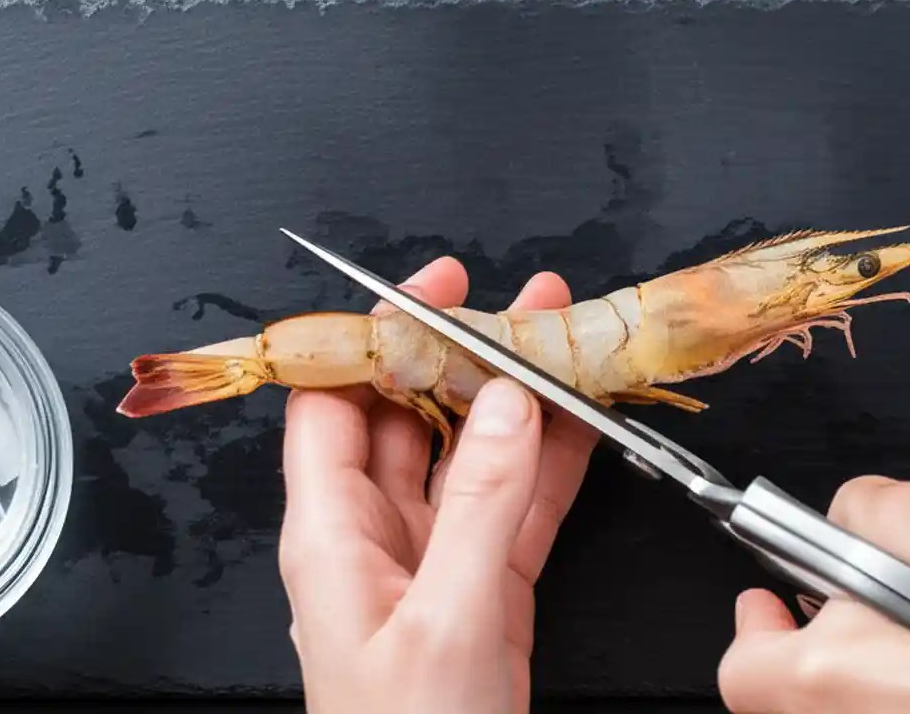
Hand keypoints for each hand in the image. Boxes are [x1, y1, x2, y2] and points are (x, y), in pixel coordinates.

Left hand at [279, 256, 598, 713]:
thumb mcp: (447, 619)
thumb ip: (478, 502)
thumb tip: (502, 400)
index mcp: (329, 533)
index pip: (332, 403)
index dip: (372, 337)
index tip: (429, 290)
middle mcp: (372, 537)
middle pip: (407, 418)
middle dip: (457, 355)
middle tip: (516, 304)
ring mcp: (432, 562)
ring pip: (470, 456)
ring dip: (512, 400)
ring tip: (558, 338)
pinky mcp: (483, 591)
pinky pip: (514, 507)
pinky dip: (548, 465)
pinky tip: (580, 423)